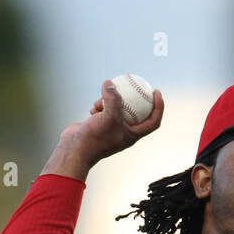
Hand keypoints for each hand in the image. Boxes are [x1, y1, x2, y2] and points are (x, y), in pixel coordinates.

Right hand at [42, 80, 163, 180]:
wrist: (74, 150)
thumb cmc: (94, 138)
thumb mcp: (108, 116)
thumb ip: (112, 98)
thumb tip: (110, 83)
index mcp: (132, 135)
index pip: (153, 122)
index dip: (159, 107)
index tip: (156, 92)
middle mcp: (123, 132)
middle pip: (136, 111)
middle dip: (135, 98)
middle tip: (136, 83)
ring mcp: (111, 128)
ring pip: (117, 108)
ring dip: (110, 100)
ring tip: (102, 101)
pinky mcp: (100, 125)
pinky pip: (104, 110)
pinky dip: (100, 105)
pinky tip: (93, 107)